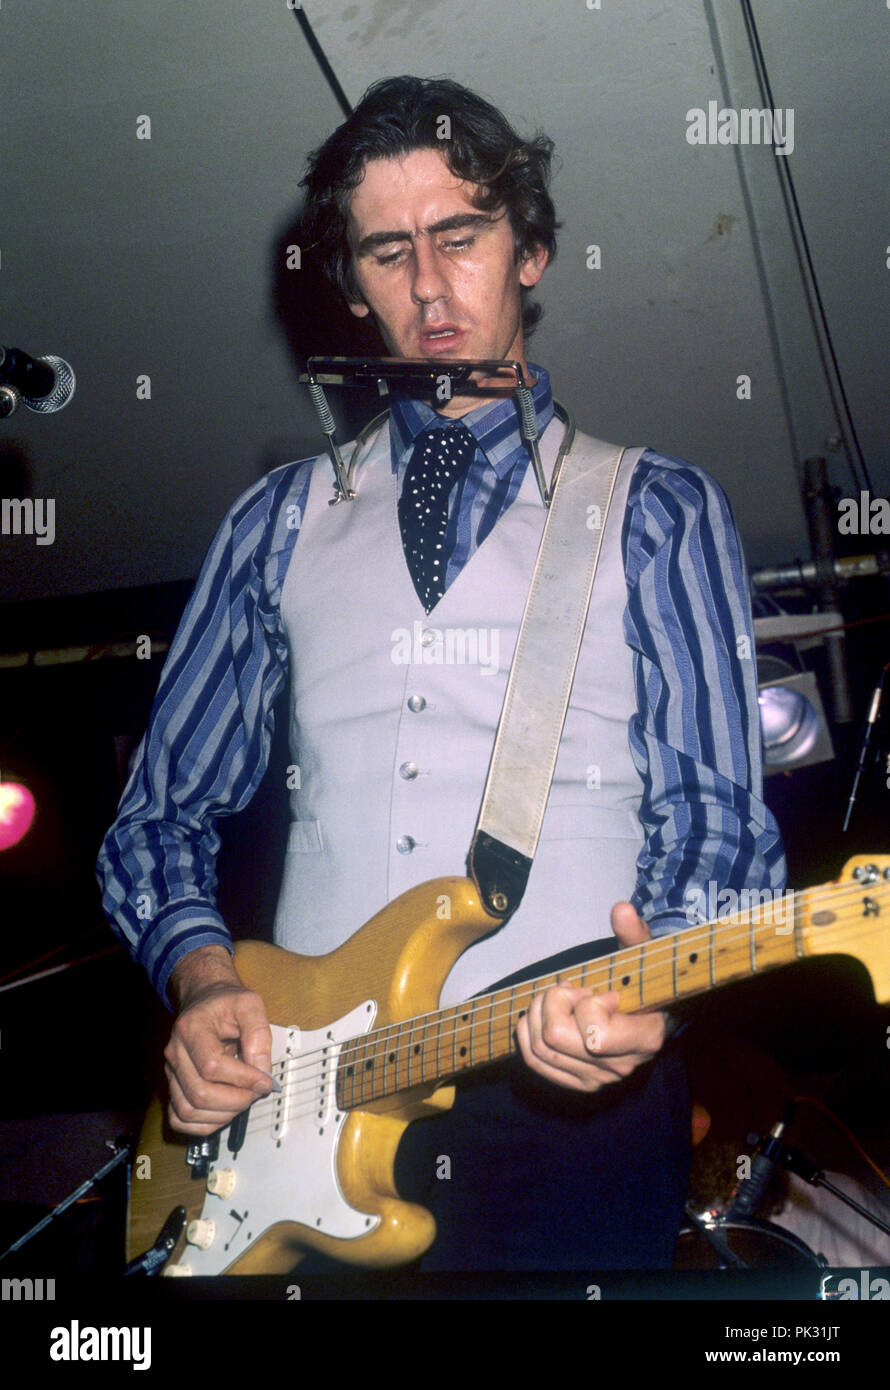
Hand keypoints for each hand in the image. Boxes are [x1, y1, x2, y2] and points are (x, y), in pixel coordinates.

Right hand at [164, 946, 273, 1133]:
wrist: (206, 1000)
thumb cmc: (226, 1003)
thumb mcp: (250, 1004)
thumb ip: (259, 1034)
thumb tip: (261, 1070)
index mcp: (191, 1028)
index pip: (211, 1066)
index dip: (242, 1078)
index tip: (264, 1079)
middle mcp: (175, 1052)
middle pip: (199, 1093)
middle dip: (236, 1100)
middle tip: (256, 1091)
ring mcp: (171, 1072)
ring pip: (188, 1111)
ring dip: (223, 1115)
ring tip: (243, 1099)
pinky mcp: (173, 1087)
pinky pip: (179, 1119)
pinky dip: (204, 1124)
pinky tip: (225, 1112)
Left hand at [515, 902, 667, 1093]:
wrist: (650, 1016)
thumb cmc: (645, 985)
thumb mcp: (645, 956)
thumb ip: (634, 934)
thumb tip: (621, 910)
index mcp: (644, 1039)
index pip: (596, 1036)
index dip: (588, 1006)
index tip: (601, 992)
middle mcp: (620, 1068)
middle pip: (556, 1038)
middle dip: (553, 1002)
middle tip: (569, 988)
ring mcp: (596, 1080)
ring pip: (540, 1048)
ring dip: (538, 1013)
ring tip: (559, 998)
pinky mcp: (576, 1082)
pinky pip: (534, 1062)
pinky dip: (528, 1032)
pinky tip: (543, 1014)